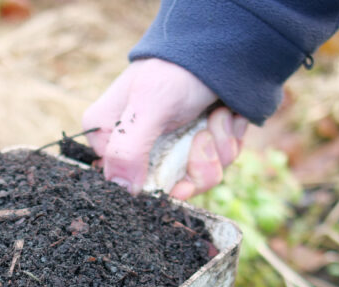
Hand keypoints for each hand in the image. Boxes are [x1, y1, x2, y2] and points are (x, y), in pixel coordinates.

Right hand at [82, 58, 248, 197]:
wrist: (224, 45)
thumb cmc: (177, 70)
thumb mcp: (147, 107)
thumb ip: (127, 151)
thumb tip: (120, 190)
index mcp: (109, 138)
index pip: (124, 187)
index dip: (154, 183)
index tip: (173, 158)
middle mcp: (137, 147)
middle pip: (168, 187)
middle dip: (195, 163)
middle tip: (203, 132)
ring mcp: (170, 148)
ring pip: (197, 178)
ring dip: (218, 147)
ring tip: (218, 116)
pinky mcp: (198, 146)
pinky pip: (216, 164)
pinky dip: (228, 140)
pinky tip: (227, 115)